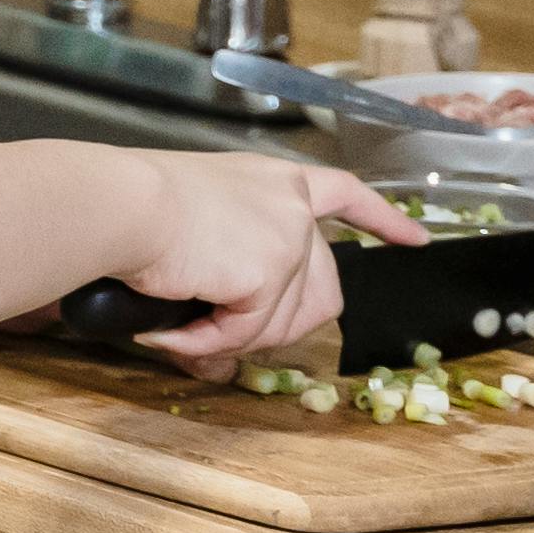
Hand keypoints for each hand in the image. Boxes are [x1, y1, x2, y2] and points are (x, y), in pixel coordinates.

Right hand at [117, 153, 419, 368]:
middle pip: (321, 292)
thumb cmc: (134, 207)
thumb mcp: (197, 226)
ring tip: (179, 324)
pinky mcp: (272, 272)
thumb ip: (227, 274)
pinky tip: (173, 328)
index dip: (381, 220)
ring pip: (282, 324)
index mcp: (274, 180)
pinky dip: (206, 341)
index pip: (345, 194)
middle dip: (276, 326)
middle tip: (219, 332)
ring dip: (229, 336)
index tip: (412, 238)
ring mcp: (288, 238)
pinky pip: (246, 333)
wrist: (121, 205)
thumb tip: (218, 352)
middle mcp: (292, 204)